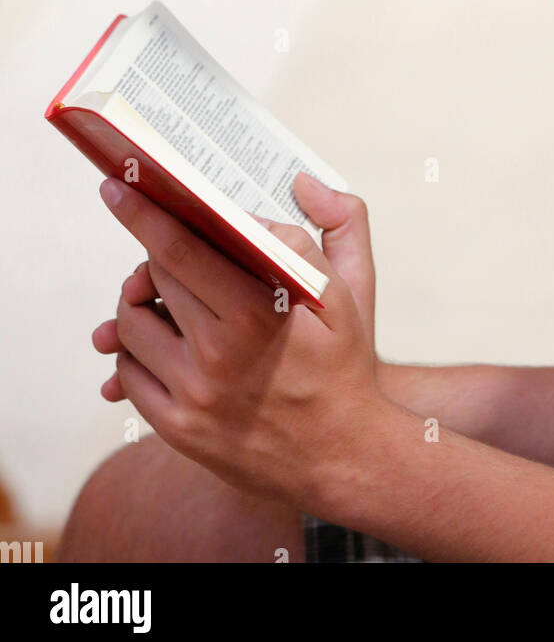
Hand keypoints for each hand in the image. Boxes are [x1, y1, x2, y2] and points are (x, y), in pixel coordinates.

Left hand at [91, 175, 385, 510]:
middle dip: (152, 258)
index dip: (143, 214)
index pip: (180, 250)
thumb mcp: (350, 291)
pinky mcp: (179, 429)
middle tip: (166, 254)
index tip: (116, 188)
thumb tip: (299, 184)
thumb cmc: (344, 366)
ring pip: (129, 327)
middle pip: (151, 281)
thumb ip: (330, 228)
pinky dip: (137, 352)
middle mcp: (218, 355)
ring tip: (168, 303)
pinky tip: (166, 344)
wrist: (344, 457)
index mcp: (257, 312)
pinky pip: (129, 374)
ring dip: (139, 305)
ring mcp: (194, 396)